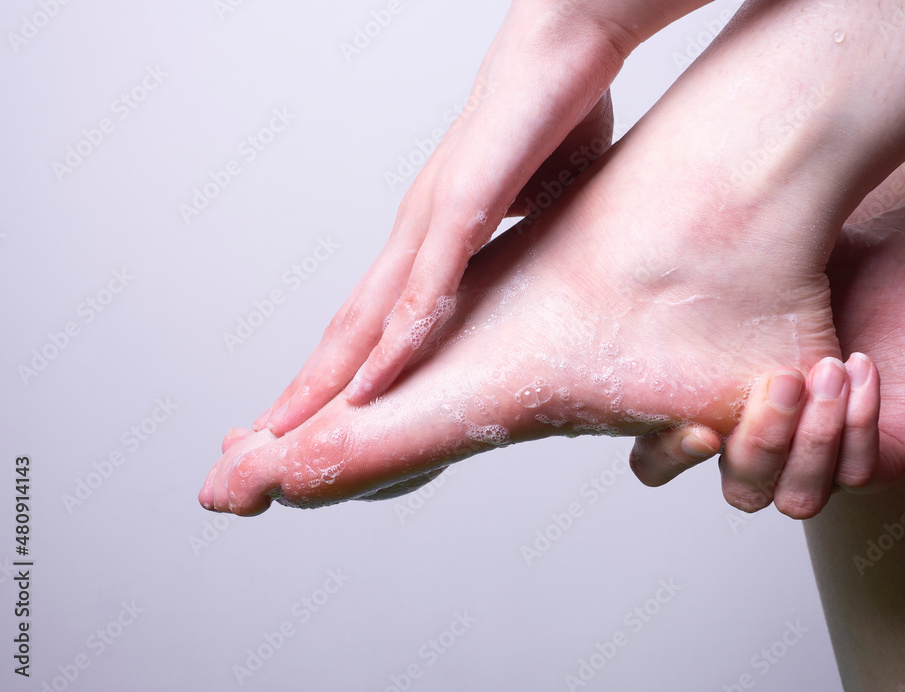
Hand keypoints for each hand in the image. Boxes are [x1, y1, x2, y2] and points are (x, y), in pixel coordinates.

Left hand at [253, 0, 711, 435]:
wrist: (567, 42)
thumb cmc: (554, 115)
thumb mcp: (537, 204)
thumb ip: (518, 244)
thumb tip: (529, 272)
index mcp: (435, 233)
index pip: (377, 314)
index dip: (346, 365)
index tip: (322, 412)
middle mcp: (419, 228)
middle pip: (351, 323)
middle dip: (311, 386)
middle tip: (270, 442)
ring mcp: (434, 216)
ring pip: (370, 313)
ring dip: (332, 376)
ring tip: (292, 430)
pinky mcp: (465, 201)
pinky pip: (424, 283)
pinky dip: (397, 338)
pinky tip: (374, 381)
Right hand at [630, 100, 904, 517]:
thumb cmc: (806, 254)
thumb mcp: (714, 267)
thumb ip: (644, 286)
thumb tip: (555, 266)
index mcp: (710, 404)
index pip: (662, 461)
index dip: (669, 454)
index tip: (696, 423)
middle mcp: (761, 436)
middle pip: (738, 491)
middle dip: (755, 444)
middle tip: (777, 380)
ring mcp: (821, 449)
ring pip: (792, 500)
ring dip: (804, 442)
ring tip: (823, 369)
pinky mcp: (879, 449)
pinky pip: (857, 473)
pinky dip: (852, 429)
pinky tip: (854, 368)